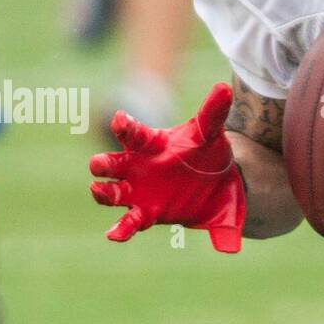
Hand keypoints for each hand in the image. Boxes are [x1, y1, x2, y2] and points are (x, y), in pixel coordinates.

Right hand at [89, 83, 246, 252]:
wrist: (217, 183)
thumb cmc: (206, 153)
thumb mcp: (210, 134)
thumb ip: (213, 113)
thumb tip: (225, 88)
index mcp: (151, 144)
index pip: (133, 134)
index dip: (125, 127)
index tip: (119, 120)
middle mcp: (137, 166)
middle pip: (113, 163)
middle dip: (103, 164)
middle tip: (98, 164)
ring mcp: (138, 191)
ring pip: (113, 192)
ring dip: (104, 193)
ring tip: (99, 191)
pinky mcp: (146, 212)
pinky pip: (130, 222)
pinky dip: (121, 229)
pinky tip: (113, 235)